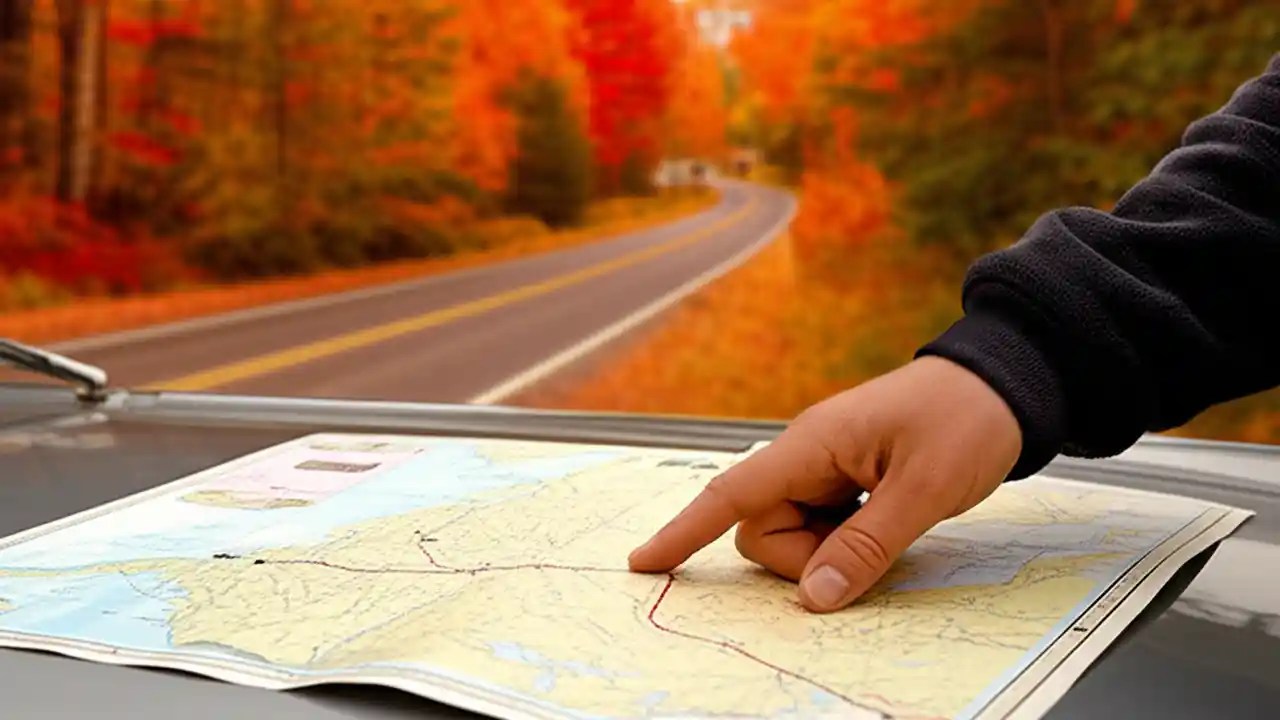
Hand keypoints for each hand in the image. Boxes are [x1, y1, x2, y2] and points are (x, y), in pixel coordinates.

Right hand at [628, 356, 1022, 612]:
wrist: (1004, 382)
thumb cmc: (964, 420)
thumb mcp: (924, 489)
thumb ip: (868, 546)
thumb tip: (815, 596)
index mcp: (812, 445)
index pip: (731, 493)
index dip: (684, 531)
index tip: (645, 562)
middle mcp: (807, 455)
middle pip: (763, 528)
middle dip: (803, 558)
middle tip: (870, 549)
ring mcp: (826, 468)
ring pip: (793, 533)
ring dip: (830, 551)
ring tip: (890, 526)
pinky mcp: (847, 480)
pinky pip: (822, 526)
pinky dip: (844, 541)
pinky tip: (885, 524)